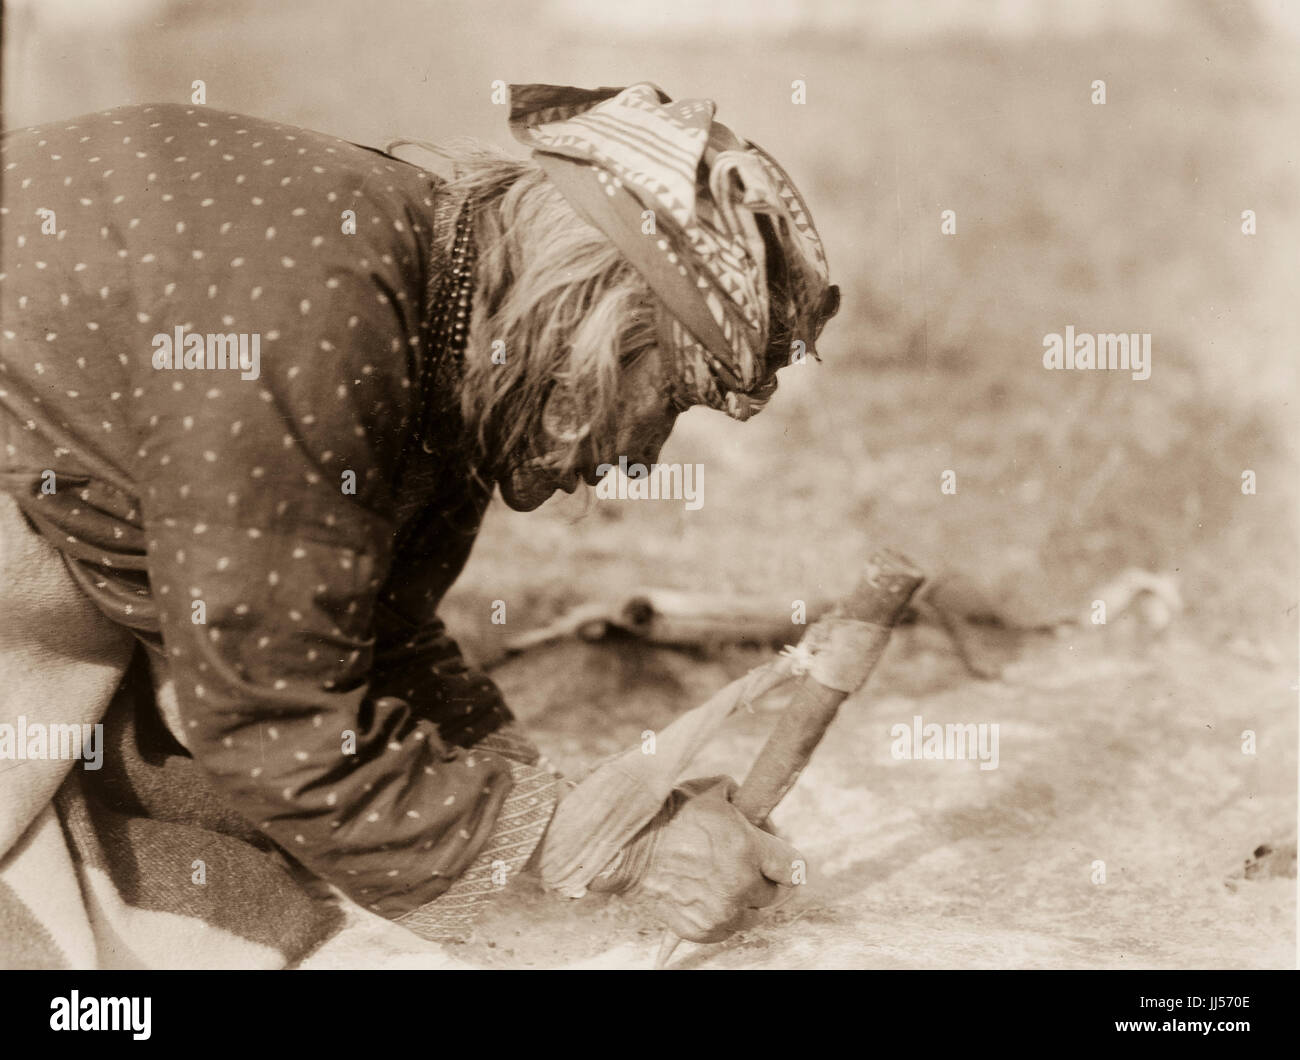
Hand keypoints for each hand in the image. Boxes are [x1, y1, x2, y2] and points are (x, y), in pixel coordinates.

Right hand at [598, 776, 802, 943]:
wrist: (629, 844)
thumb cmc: (672, 812)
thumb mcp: (715, 790)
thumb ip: (747, 803)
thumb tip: (764, 820)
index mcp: (748, 848)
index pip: (795, 868)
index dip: (788, 861)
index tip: (779, 858)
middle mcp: (739, 885)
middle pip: (775, 894)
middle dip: (764, 878)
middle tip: (745, 864)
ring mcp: (720, 912)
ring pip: (753, 914)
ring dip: (744, 899)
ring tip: (723, 878)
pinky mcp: (702, 929)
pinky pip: (726, 928)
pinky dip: (721, 914)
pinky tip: (706, 892)